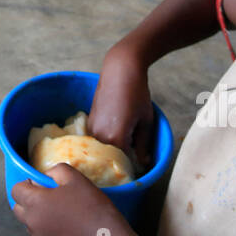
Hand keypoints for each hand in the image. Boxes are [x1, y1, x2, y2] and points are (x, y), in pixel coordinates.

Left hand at [11, 164, 124, 235]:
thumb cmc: (90, 205)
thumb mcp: (74, 177)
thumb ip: (55, 171)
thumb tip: (46, 175)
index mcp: (35, 202)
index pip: (15, 191)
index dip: (25, 185)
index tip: (38, 185)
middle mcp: (32, 223)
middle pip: (19, 210)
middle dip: (28, 202)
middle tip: (48, 199)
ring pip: (32, 226)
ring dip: (40, 219)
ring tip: (63, 216)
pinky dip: (52, 234)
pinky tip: (69, 230)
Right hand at [89, 47, 155, 169]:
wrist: (120, 71)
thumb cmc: (137, 94)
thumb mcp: (146, 121)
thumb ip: (143, 145)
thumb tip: (143, 162)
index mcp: (116, 139)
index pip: (126, 163)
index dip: (136, 163)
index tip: (143, 161)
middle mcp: (100, 137)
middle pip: (113, 158)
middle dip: (125, 157)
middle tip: (136, 148)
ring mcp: (92, 130)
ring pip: (104, 149)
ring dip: (114, 148)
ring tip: (127, 136)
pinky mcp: (89, 122)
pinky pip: (98, 139)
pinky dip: (107, 139)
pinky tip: (117, 129)